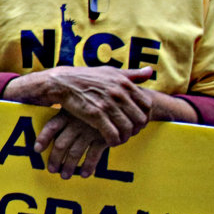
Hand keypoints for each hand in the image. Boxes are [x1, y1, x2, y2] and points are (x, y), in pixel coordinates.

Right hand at [34, 66, 153, 146]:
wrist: (63, 83)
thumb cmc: (87, 77)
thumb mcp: (110, 71)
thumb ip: (132, 74)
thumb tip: (150, 71)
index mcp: (124, 83)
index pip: (147, 105)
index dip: (146, 116)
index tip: (138, 121)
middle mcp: (118, 93)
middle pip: (139, 119)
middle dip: (137, 129)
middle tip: (130, 133)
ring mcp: (107, 105)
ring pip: (127, 129)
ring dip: (125, 137)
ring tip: (120, 138)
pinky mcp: (95, 115)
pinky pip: (112, 134)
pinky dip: (114, 141)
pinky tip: (110, 141)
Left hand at [34, 113, 111, 178]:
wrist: (116, 105)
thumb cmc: (93, 107)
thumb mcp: (78, 106)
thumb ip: (66, 117)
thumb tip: (52, 134)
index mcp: (67, 114)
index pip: (51, 127)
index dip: (43, 138)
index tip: (37, 149)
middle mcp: (76, 123)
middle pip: (60, 144)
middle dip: (55, 159)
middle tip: (52, 170)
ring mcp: (89, 130)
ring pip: (74, 152)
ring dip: (69, 166)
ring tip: (65, 176)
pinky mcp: (103, 137)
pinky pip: (93, 155)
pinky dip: (88, 166)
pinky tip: (85, 174)